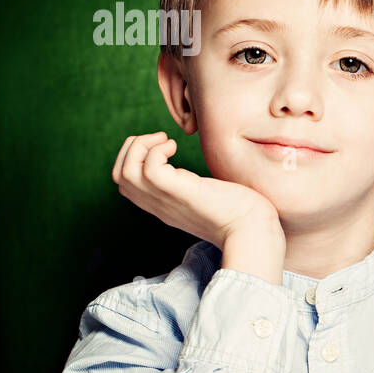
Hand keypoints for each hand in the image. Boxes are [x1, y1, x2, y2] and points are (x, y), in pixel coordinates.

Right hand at [112, 131, 279, 247]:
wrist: (254, 232)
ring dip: (140, 147)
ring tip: (166, 142)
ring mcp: (168, 200)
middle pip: (119, 176)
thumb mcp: (206, 198)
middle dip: (131, 148)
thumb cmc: (242, 213)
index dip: (134, 159)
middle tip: (160, 140)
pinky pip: (149, 170)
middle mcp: (159, 205)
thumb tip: (195, 174)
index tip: (161, 149)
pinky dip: (157, 151)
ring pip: (125, 172)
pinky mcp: (182, 193)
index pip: (126, 184)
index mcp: (163, 206)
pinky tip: (175, 146)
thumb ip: (193, 188)